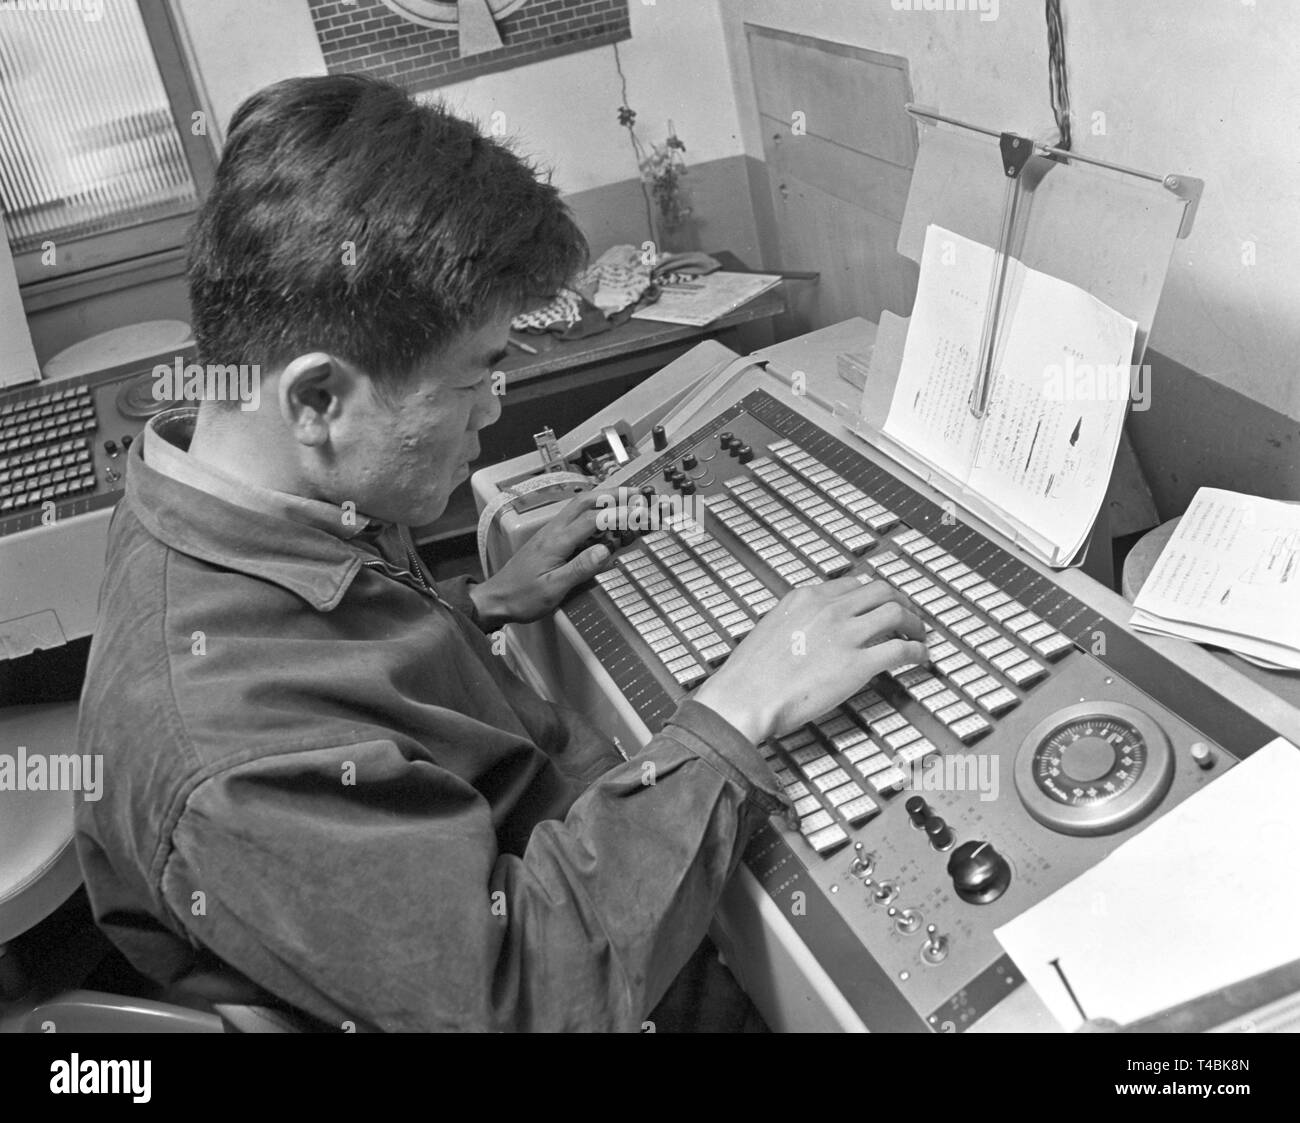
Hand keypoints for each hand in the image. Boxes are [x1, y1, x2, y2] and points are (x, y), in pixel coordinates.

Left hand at [470, 493, 622, 627]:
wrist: (496, 599)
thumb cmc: (522, 597)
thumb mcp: (552, 588)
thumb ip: (579, 569)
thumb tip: (605, 552)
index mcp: (556, 541)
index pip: (593, 519)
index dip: (618, 514)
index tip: (640, 512)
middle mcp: (553, 531)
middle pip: (585, 502)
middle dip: (612, 495)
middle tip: (636, 494)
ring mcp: (549, 533)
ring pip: (578, 507)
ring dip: (602, 500)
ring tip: (624, 500)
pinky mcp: (548, 539)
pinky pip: (573, 518)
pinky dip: (592, 511)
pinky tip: (601, 518)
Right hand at [693, 578, 927, 744]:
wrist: (745, 697)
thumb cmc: (750, 674)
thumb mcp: (771, 629)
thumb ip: (796, 621)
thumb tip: (811, 631)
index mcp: (805, 598)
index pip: (852, 584)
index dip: (872, 594)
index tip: (879, 604)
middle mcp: (829, 609)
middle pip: (881, 591)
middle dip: (900, 601)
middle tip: (908, 615)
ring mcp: (845, 635)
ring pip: (896, 613)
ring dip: (914, 623)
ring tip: (919, 634)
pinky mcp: (858, 664)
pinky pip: (900, 650)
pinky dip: (917, 651)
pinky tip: (920, 657)